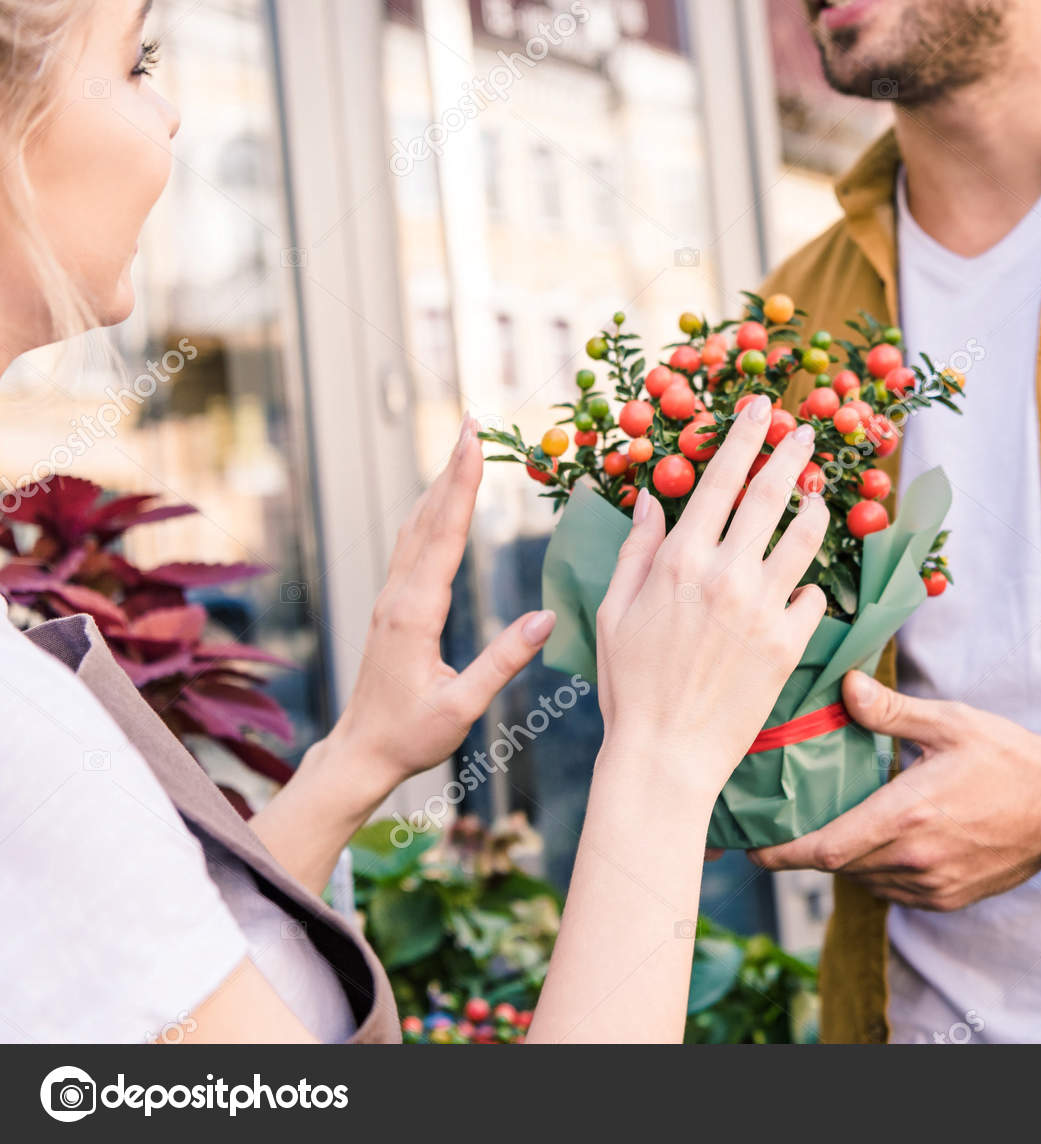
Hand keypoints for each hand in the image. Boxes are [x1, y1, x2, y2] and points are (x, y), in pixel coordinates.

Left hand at [316, 418, 556, 802]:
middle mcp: (398, 596)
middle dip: (452, 468)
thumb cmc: (411, 736)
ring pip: (416, 528)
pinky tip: (439, 503)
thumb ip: (502, 663)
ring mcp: (391, 599)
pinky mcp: (393, 607)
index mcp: (416, 613)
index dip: (462, 486)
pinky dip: (431, 513)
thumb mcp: (462, 707)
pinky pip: (413, 546)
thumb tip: (545, 619)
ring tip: (462, 448)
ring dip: (440, 485)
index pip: (444, 535)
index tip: (474, 443)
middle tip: (470, 421)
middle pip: (428, 518)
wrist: (361, 752)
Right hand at [592, 394, 828, 809]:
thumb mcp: (614, 612)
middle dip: (790, 454)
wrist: (667, 754)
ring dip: (814, 510)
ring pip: (803, 539)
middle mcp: (728, 574)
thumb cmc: (629, 686)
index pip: (718, 480)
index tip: (759, 408)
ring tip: (817, 497)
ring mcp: (764, 608)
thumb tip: (650, 501)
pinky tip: (800, 586)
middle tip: (806, 430)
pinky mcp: (789, 644)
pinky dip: (807, 586)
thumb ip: (637, 551)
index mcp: (681, 560)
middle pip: (770, 496)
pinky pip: (812, 597)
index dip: (742, 438)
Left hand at [749, 671, 1040, 910]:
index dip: (782, 853)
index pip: (826, 849)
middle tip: (785, 824)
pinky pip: (894, 891)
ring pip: (865, 879)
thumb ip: (891, 711)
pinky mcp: (949, 899)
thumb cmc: (1008, 756)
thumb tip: (846, 687)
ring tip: (836, 823)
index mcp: (907, 816)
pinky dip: (877, 870)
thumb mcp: (950, 722)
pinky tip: (882, 839)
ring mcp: (933, 885)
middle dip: (809, 848)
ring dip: (846, 857)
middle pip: (839, 865)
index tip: (753, 847)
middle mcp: (915, 859)